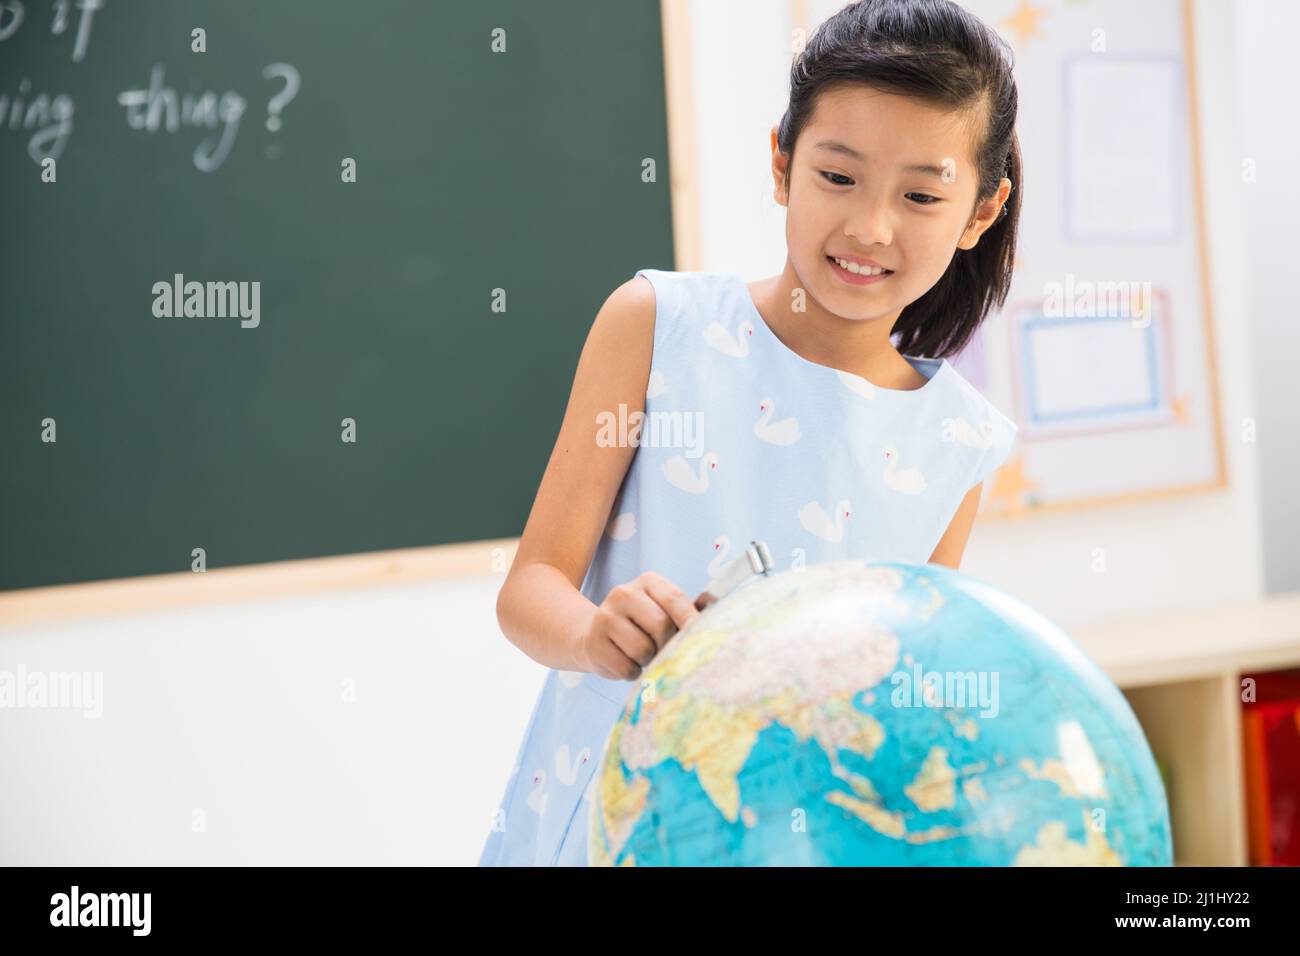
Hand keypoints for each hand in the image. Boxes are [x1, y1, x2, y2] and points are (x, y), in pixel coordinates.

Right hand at [577, 572, 700, 680]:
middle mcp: (623, 594)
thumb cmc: (640, 624)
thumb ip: (688, 608)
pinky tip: (627, 662)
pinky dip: (633, 672)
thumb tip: (714, 603)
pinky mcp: (593, 643)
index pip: (675, 599)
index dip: (690, 620)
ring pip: (643, 650)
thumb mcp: (663, 609)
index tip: (703, 637)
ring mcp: (604, 617)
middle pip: (661, 626)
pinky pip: (626, 668)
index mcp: (647, 582)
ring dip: (649, 660)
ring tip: (643, 655)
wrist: (592, 636)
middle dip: (668, 644)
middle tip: (663, 649)